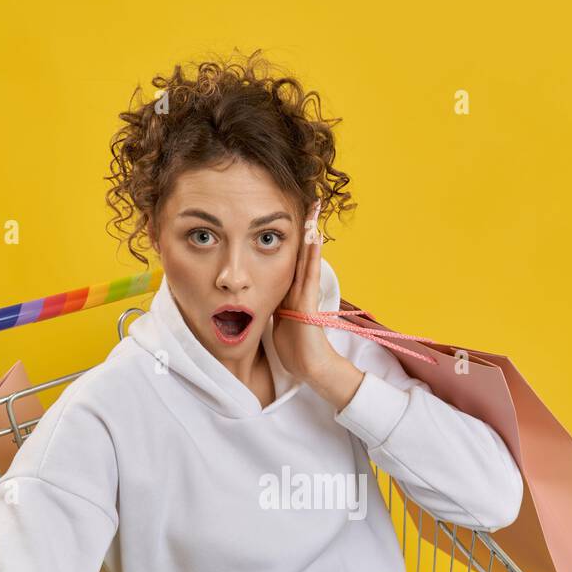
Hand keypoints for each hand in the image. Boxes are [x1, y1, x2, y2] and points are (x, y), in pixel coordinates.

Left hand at [271, 201, 337, 384]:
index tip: (291, 218)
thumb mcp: (278, 323)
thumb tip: (257, 298)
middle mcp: (300, 291)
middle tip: (310, 204)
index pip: (290, 261)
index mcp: (291, 294)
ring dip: (310, 236)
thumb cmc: (295, 350)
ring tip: (313, 212)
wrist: (310, 367)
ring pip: (306, 260)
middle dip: (305, 230)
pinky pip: (308, 276)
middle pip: (301, 254)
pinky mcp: (307, 305)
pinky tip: (314, 238)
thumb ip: (273, 308)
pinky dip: (311, 257)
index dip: (290, 240)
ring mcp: (305, 296)